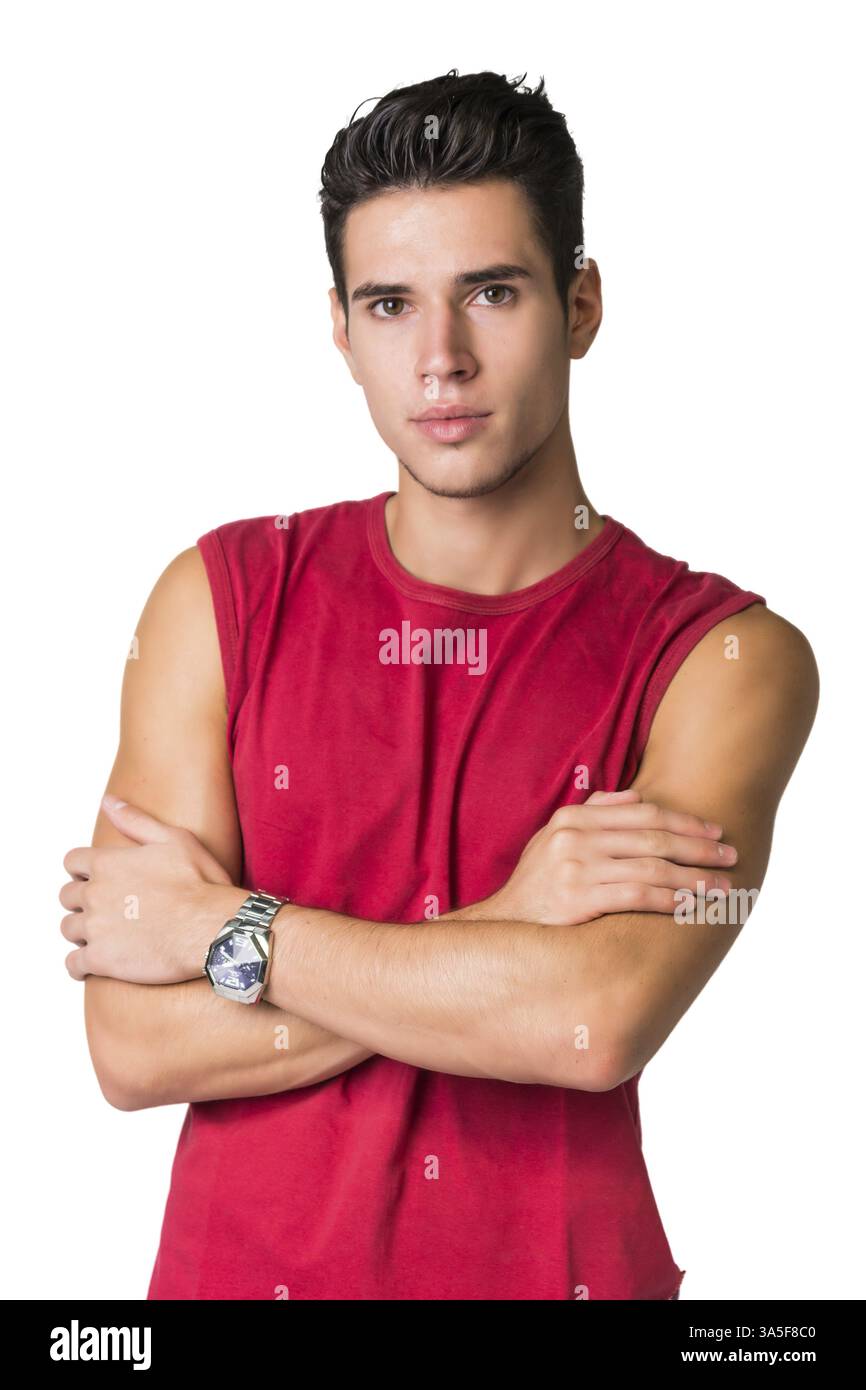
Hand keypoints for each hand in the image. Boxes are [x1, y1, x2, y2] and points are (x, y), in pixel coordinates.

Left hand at [60, 795, 239, 983]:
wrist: (212, 927)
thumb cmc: (200, 883)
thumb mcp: (174, 839)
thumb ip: (136, 820)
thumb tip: (109, 801)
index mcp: (108, 864)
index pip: (72, 861)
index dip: (81, 869)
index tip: (94, 878)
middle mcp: (95, 894)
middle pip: (67, 896)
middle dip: (81, 901)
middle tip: (104, 908)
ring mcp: (95, 928)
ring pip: (68, 929)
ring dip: (81, 931)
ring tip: (103, 936)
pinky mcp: (101, 960)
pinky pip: (73, 964)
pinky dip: (79, 965)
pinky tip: (92, 965)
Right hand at [483, 788, 737, 926]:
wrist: (505, 924)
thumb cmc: (538, 882)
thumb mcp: (555, 837)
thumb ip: (595, 812)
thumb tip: (638, 796)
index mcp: (573, 817)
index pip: (642, 812)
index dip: (684, 821)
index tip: (715, 832)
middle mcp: (575, 837)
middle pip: (653, 837)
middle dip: (698, 848)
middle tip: (730, 856)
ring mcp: (576, 867)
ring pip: (651, 867)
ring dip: (692, 877)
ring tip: (721, 886)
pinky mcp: (579, 899)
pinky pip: (637, 896)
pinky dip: (669, 900)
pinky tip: (691, 905)